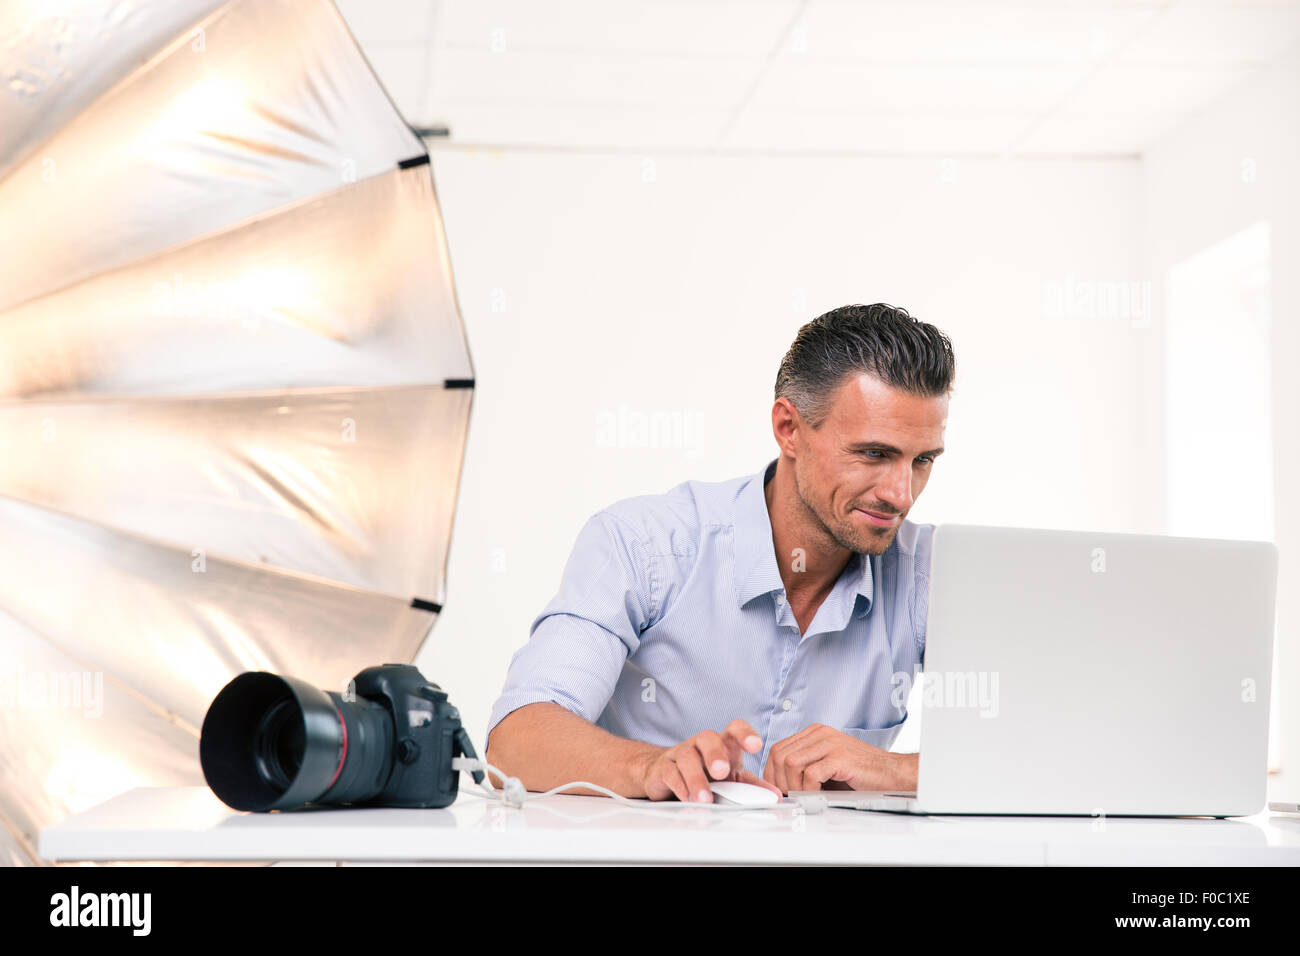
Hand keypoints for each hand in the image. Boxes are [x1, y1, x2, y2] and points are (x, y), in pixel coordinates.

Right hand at [639, 719, 782, 802]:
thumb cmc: (705, 773)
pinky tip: (688, 798)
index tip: (755, 745)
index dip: (745, 734)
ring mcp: (681, 753)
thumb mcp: (732, 778)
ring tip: (705, 798)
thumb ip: (752, 785)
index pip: (734, 729)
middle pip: (707, 738)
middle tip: (722, 771)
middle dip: (715, 753)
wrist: (667, 775)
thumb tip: (774, 795)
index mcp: (723, 744)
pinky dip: (681, 786)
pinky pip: (671, 772)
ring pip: (687, 757)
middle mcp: (701, 744)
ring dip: (696, 778)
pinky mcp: (664, 767)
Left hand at [762, 723, 916, 793]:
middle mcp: (820, 733)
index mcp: (815, 733)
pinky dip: (808, 789)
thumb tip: (779, 785)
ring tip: (802, 797)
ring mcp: (830, 743)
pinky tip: (817, 795)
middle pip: (780, 754)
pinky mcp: (839, 756)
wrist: (892, 774)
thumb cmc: (861, 773)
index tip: (776, 789)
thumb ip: (805, 767)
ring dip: (792, 785)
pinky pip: (810, 774)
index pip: (778, 748)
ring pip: (791, 762)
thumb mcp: (827, 765)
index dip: (772, 772)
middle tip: (788, 796)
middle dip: (779, 780)